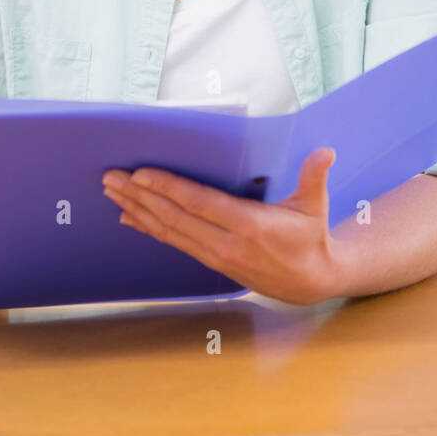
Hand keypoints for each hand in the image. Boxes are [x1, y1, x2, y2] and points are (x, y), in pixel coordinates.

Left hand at [102, 148, 342, 305]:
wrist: (310, 284)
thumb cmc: (311, 239)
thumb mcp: (315, 207)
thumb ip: (314, 177)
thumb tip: (326, 151)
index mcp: (247, 225)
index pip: (199, 203)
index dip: (168, 188)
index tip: (141, 174)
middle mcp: (225, 242)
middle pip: (173, 216)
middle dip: (139, 195)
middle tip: (110, 177)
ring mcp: (214, 255)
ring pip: (168, 231)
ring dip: (137, 210)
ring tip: (112, 193)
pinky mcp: (210, 261)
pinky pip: (173, 242)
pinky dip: (148, 228)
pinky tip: (129, 218)